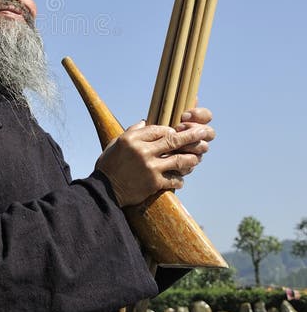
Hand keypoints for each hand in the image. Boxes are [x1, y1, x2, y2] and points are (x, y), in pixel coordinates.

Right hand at [95, 107, 214, 207]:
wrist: (105, 190)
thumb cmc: (110, 164)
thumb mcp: (117, 142)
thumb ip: (132, 131)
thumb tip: (145, 121)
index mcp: (133, 139)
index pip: (160, 129)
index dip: (172, 130)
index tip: (178, 132)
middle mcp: (143, 151)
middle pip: (174, 140)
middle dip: (192, 135)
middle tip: (205, 132)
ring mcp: (150, 168)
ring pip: (179, 160)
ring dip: (191, 158)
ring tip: (198, 158)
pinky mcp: (154, 183)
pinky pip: (174, 179)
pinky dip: (180, 179)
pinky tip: (181, 179)